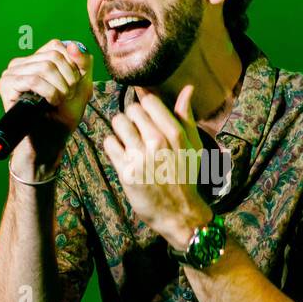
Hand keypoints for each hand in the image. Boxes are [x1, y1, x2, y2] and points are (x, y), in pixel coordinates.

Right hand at [0, 39, 92, 178]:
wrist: (50, 140)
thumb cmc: (63, 115)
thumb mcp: (81, 85)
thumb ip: (83, 63)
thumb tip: (73, 45)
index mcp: (36, 60)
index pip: (56, 45)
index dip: (72, 65)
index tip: (73, 85)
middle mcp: (21, 64)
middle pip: (53, 56)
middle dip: (68, 78)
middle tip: (67, 96)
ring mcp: (11, 73)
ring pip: (45, 67)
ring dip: (60, 88)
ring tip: (59, 101)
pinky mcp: (6, 86)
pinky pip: (33, 80)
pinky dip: (49, 92)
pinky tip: (50, 103)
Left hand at [102, 84, 213, 246]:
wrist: (178, 212)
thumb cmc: (186, 176)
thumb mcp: (193, 146)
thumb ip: (186, 116)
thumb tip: (187, 88)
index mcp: (175, 133)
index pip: (148, 101)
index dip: (144, 103)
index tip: (144, 110)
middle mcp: (157, 142)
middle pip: (131, 110)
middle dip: (132, 117)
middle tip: (137, 131)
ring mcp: (140, 157)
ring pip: (117, 122)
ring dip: (121, 129)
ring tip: (128, 140)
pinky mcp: (126, 171)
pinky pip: (109, 143)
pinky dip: (113, 146)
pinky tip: (122, 154)